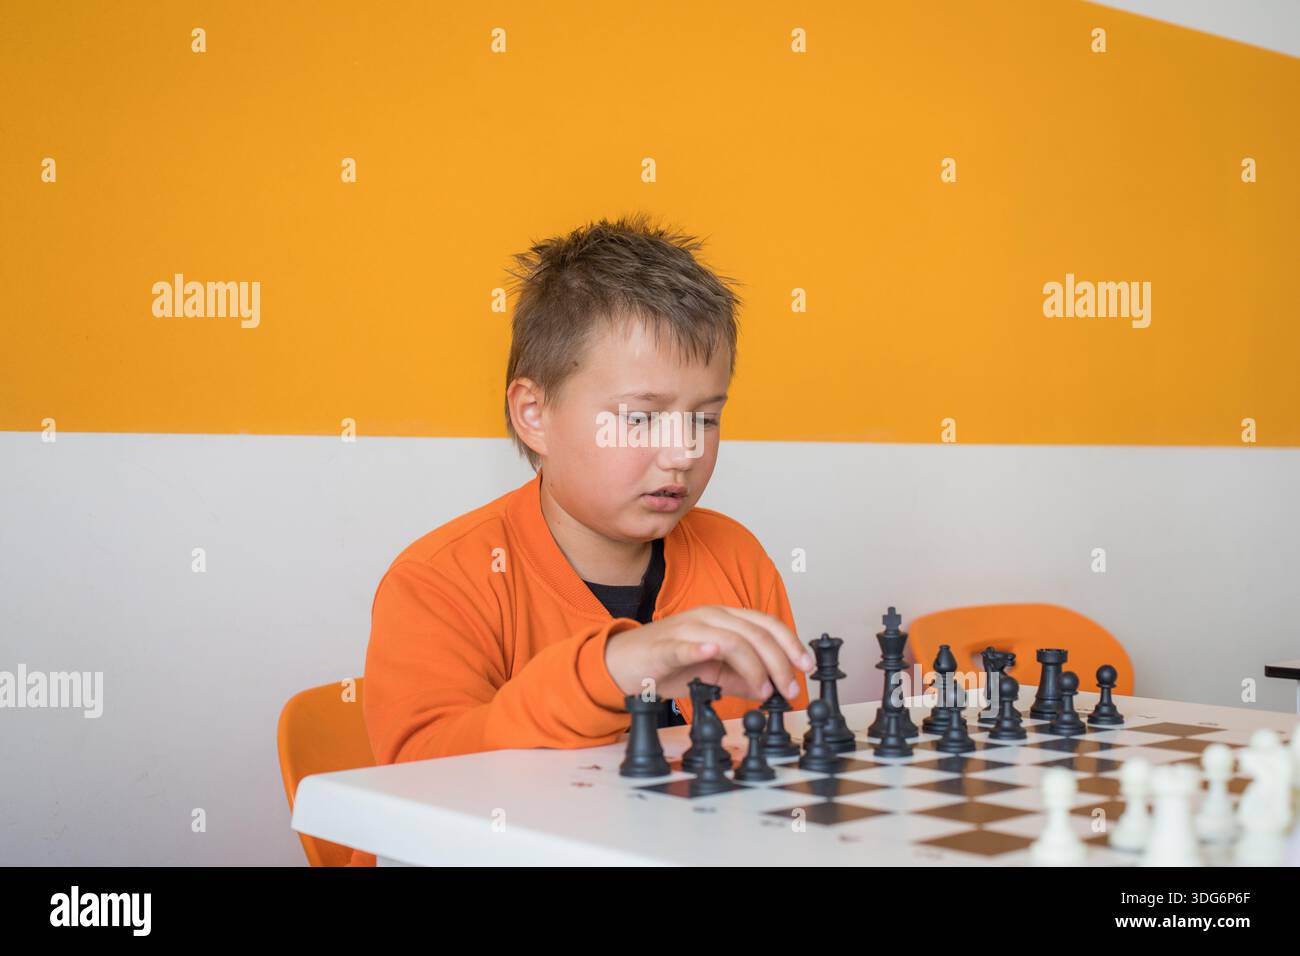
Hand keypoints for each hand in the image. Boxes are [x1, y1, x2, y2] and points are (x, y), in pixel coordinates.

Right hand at [604, 605, 813, 701]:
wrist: (620, 665)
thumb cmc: (664, 665)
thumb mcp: (711, 673)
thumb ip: (740, 678)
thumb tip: (770, 688)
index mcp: (722, 619)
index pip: (764, 623)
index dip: (790, 642)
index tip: (806, 667)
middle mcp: (708, 617)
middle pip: (754, 632)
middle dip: (779, 661)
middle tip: (789, 689)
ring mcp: (686, 628)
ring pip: (730, 639)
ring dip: (753, 665)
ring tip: (764, 689)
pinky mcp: (664, 646)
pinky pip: (685, 644)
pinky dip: (700, 647)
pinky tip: (711, 653)